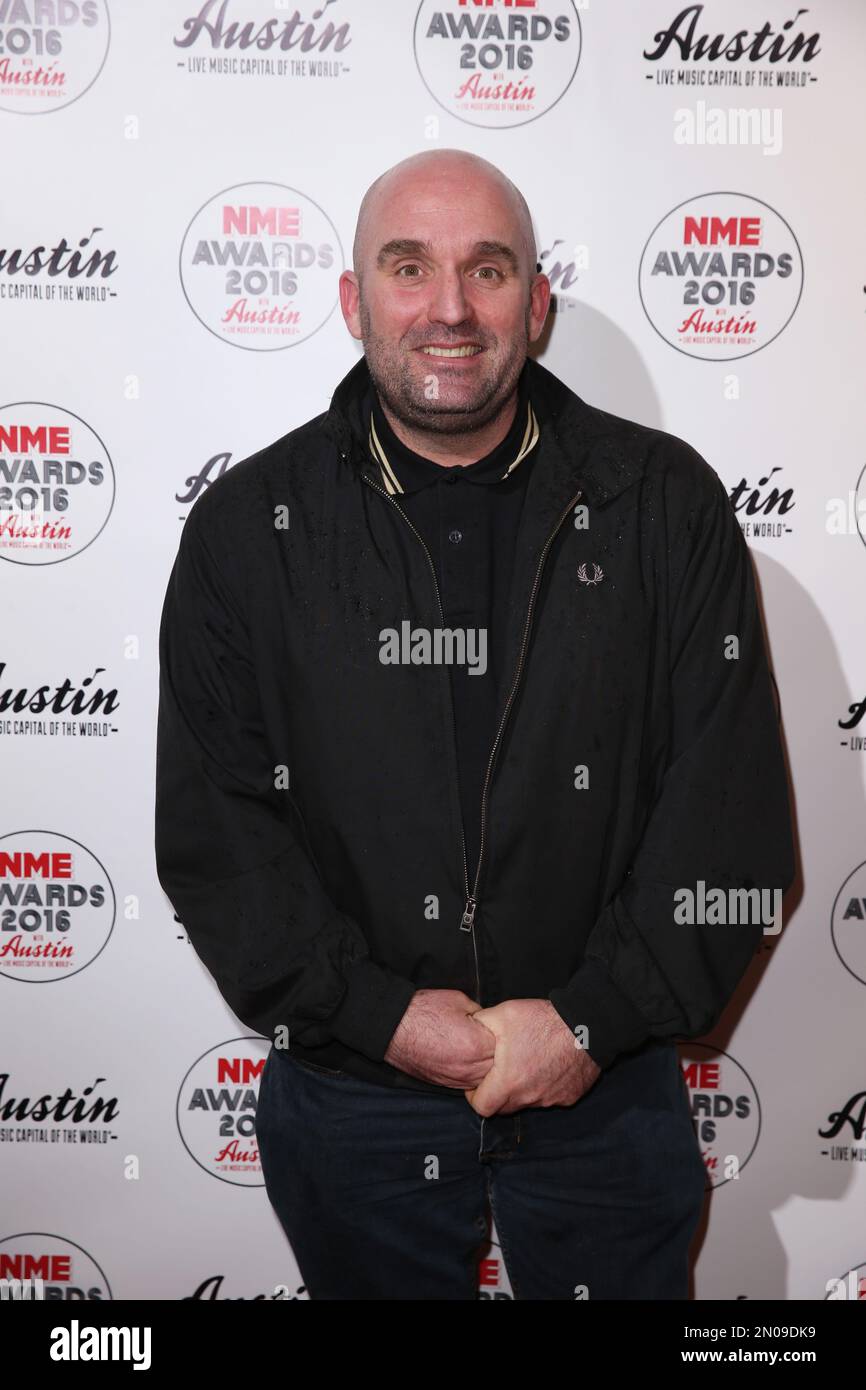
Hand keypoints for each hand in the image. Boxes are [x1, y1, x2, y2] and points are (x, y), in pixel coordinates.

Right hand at [384, 988, 495, 1088]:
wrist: (393, 1028)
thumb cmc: (424, 1011)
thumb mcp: (460, 1001)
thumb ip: (481, 1014)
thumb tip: (491, 1022)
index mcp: (477, 1045)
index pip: (507, 1047)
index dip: (506, 1036)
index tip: (504, 1028)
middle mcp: (470, 1068)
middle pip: (501, 1068)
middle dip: (501, 1054)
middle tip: (498, 1041)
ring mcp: (457, 1079)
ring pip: (487, 1080)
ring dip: (488, 1067)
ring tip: (483, 1050)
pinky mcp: (446, 1084)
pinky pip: (469, 1084)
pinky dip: (473, 1074)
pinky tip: (470, 1060)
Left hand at [463, 999, 600, 1115]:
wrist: (587, 1024)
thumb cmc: (542, 1020)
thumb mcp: (503, 1014)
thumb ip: (479, 1025)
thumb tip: (467, 1030)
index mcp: (509, 1081)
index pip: (482, 1107)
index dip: (475, 1096)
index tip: (479, 1081)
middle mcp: (530, 1097)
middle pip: (504, 1108)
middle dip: (497, 1094)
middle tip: (500, 1071)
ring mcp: (551, 1099)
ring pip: (527, 1103)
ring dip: (522, 1090)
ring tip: (525, 1063)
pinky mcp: (569, 1097)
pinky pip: (549, 1098)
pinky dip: (544, 1087)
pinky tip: (547, 1066)